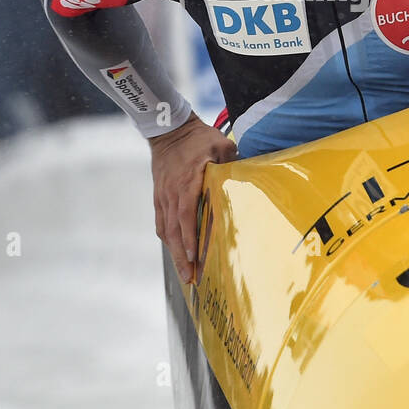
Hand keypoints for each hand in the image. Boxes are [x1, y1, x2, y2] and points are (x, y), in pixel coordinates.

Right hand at [149, 114, 237, 284]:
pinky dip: (167, 239)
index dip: (189, 238)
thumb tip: (249, 176)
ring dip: (174, 253)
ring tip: (184, 273)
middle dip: (181, 256)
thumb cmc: (198, 138)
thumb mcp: (220, 145)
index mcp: (187, 182)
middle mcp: (172, 193)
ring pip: (166, 230)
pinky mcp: (159, 196)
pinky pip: (161, 222)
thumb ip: (233, 161)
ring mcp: (163, 196)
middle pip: (174, 230)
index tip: (194, 257)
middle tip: (190, 278)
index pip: (186, 215)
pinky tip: (174, 252)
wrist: (169, 130)